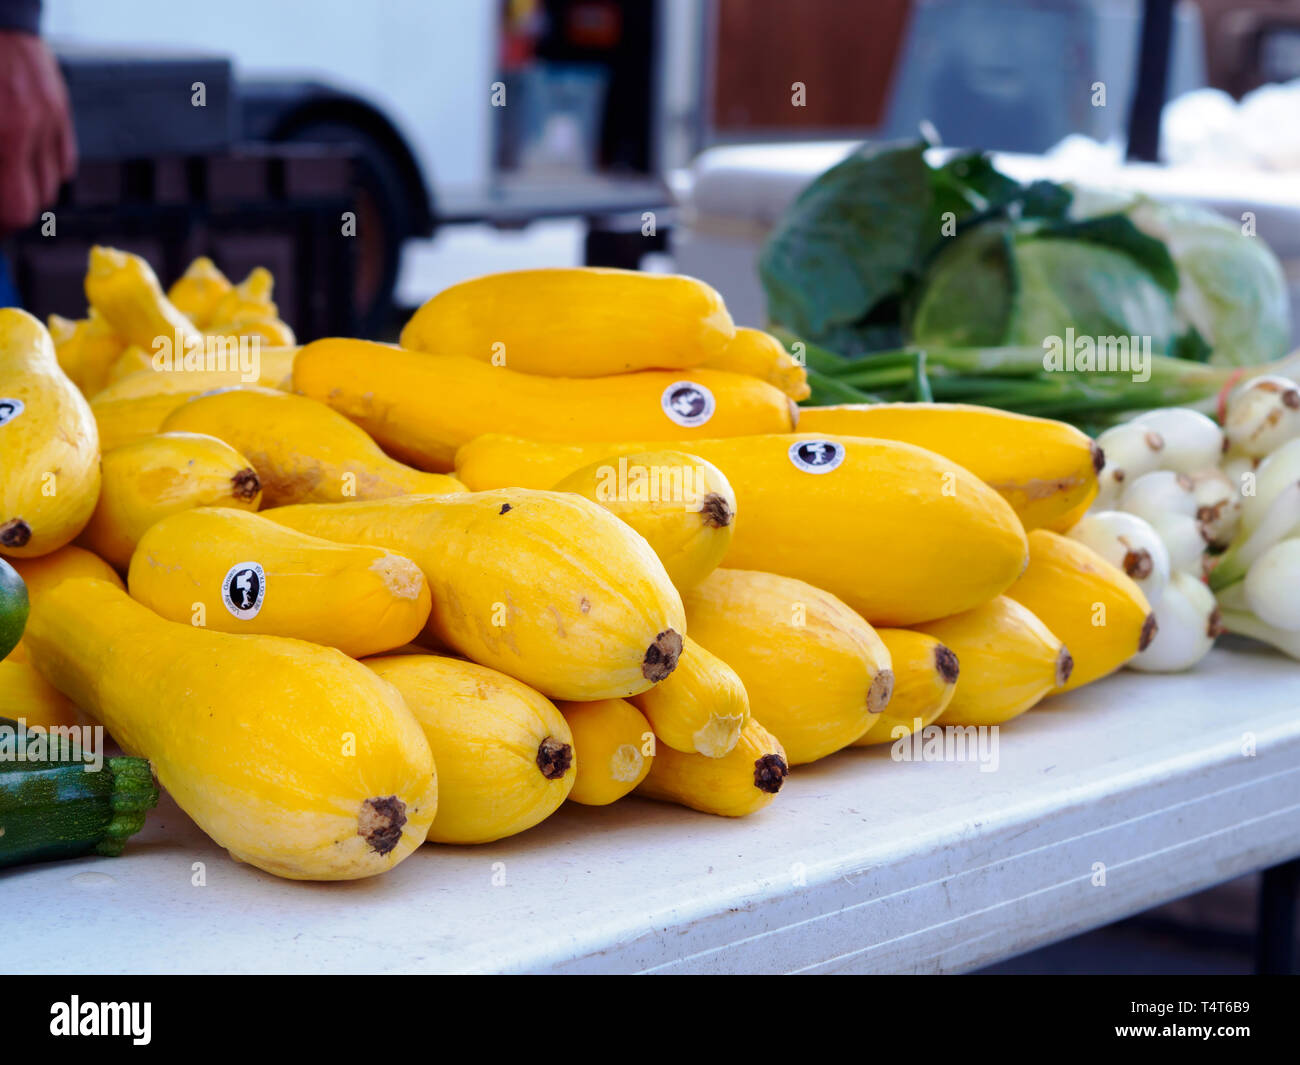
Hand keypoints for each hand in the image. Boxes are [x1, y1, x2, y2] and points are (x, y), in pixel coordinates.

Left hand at [0, 31, 76, 233]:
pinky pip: (63, 160)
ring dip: (28, 190)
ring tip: (6, 179)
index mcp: (3, 138)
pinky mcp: (61, 112)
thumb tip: (0, 196)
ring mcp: (52, 123)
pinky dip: (46, 169)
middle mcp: (32, 134)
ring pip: (51, 184)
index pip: (15, 211)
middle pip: (35, 204)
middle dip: (11, 211)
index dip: (3, 226)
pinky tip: (25, 159)